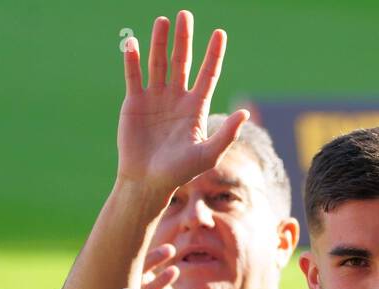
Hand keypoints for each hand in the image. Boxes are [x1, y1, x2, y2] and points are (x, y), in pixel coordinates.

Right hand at [117, 10, 248, 199]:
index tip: (220, 33)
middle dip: (184, 39)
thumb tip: (245, 112)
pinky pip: (134, 75)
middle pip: (182, 61)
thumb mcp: (207, 155)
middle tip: (185, 15)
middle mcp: (176, 98)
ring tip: (162, 21)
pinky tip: (133, 42)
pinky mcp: (134, 102)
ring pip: (158, 63)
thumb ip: (227, 134)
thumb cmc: (179, 172)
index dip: (214, 54)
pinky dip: (133, 59)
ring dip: (160, 42)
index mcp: (195, 108)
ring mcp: (155, 98)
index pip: (207, 74)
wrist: (147, 182)